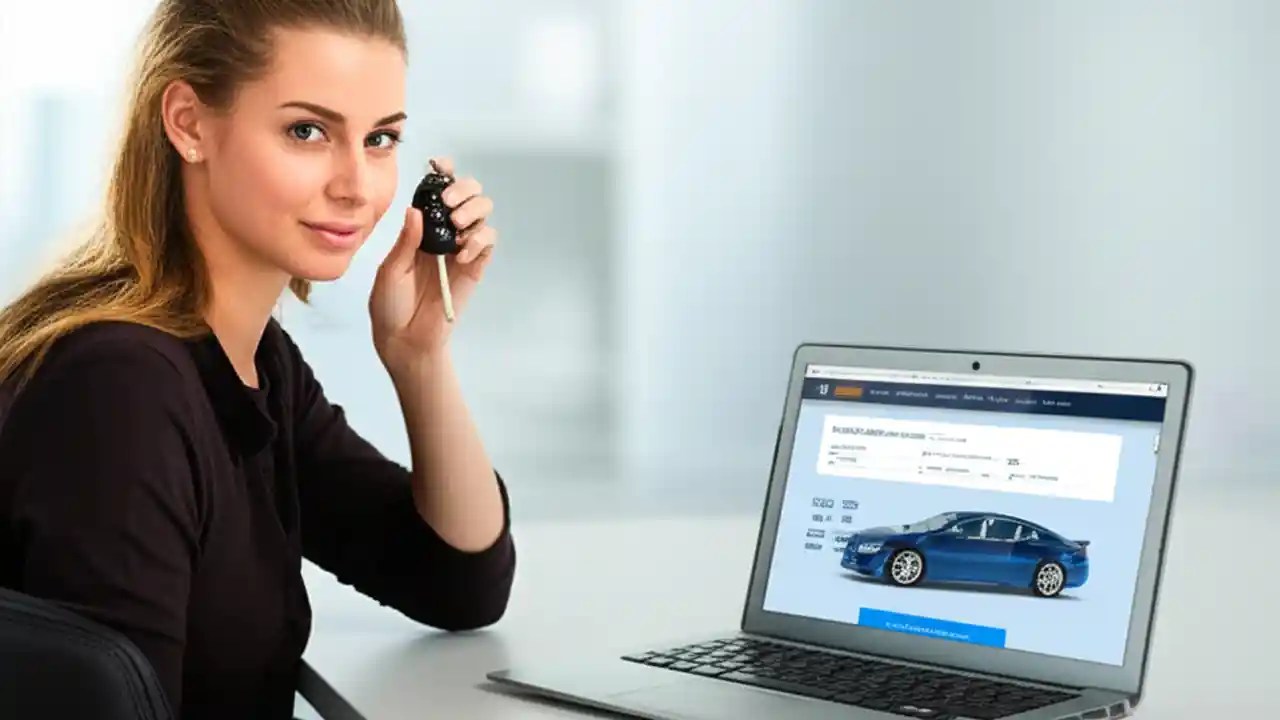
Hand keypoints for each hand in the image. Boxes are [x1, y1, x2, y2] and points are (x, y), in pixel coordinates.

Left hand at [369, 157, 497, 371]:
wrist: (405, 339)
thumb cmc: (390, 306)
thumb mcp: (390, 269)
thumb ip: (406, 240)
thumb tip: (416, 210)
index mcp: (419, 229)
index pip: (435, 192)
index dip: (442, 174)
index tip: (439, 165)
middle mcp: (443, 233)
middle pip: (468, 195)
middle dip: (463, 190)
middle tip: (447, 203)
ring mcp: (461, 249)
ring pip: (482, 213)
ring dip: (473, 212)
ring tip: (457, 228)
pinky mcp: (475, 267)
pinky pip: (488, 242)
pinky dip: (478, 241)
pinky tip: (460, 255)